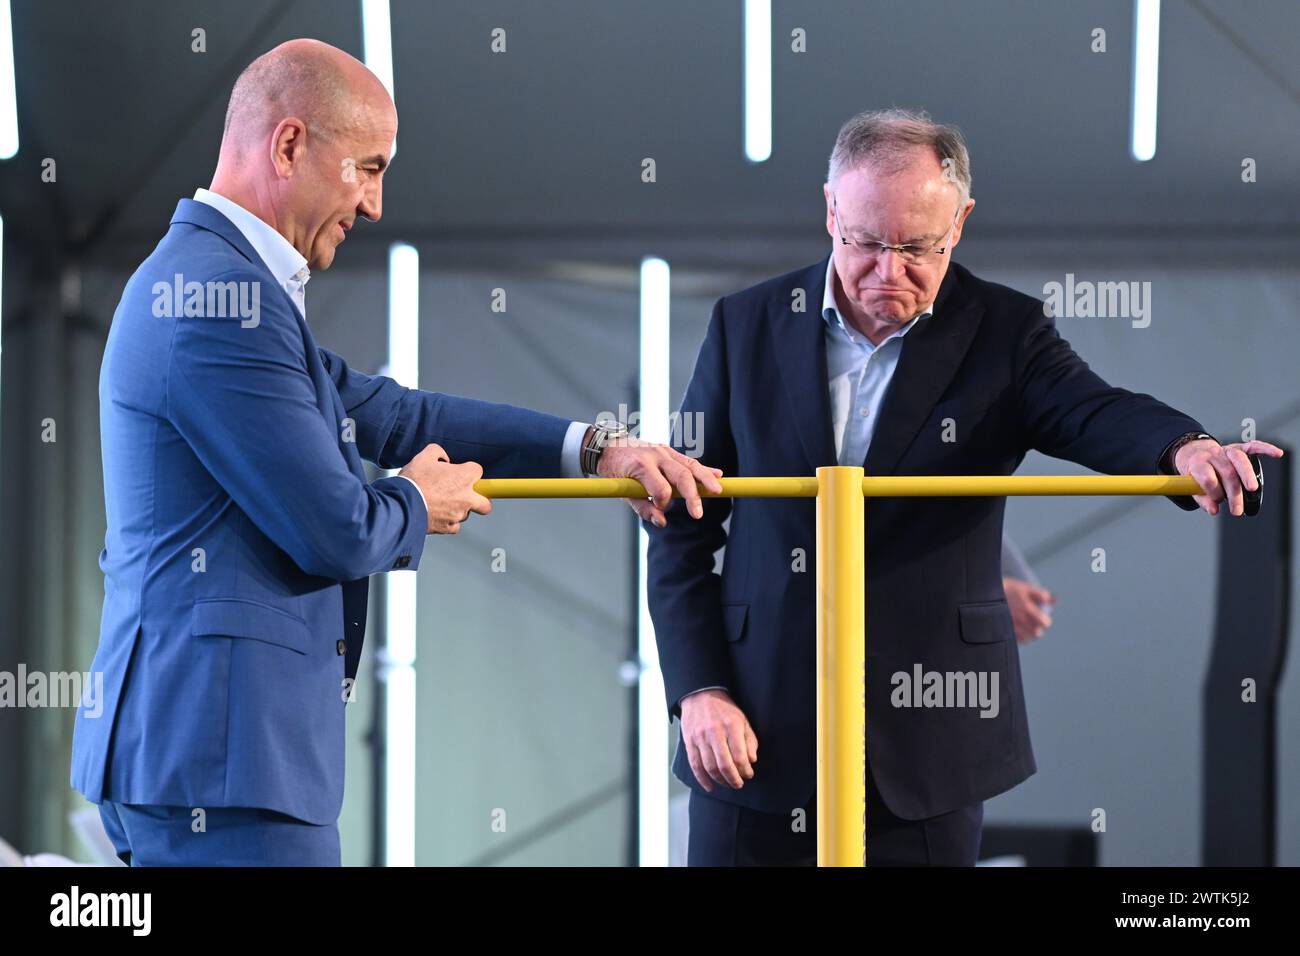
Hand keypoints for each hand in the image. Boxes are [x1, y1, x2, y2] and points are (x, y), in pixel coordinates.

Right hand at [398, 442, 491, 533]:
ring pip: (466, 514)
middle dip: (480, 500)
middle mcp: (465, 498)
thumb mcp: (423, 457)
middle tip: (469, 496)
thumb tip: (443, 458)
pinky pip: (454, 526)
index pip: (478, 471)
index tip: (462, 472)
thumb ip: (437, 452)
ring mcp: (457, 515)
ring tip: (442, 503)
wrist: (400, 505)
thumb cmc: (412, 482)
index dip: (469, 470)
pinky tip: (438, 515)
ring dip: (458, 509)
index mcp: (463, 477)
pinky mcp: (447, 527)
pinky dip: (448, 522)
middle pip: (486, 503)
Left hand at [595, 435, 723, 526]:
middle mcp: (655, 455)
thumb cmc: (614, 471)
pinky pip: (689, 461)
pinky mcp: (670, 451)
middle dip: (692, 495)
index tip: (660, 509)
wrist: (609, 445)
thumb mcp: (621, 491)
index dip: (663, 501)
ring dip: (706, 478)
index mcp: (640, 465)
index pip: (660, 487)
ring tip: (718, 491)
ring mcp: (664, 451)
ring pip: (690, 465)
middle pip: (680, 474)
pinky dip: (703, 469)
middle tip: (698, 514)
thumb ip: (642, 507)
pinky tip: (718, 476)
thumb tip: (662, 522)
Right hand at [679, 689, 756, 790]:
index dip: (746, 770)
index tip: (749, 774)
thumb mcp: (742, 720)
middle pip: (724, 765)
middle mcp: (715, 732)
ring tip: (728, 784)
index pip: (740, 756)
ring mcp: (700, 737)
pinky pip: (695, 764)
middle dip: (734, 779)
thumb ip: (749, 740)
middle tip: (739, 784)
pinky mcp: (689, 741)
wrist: (700, 694)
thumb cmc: (724, 709)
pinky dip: (702, 779)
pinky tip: (710, 786)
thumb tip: (751, 761)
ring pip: (710, 767)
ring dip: (720, 780)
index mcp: (731, 726)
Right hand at [1003, 577, 1054, 642]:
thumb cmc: (1009, 589)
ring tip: (1025, 628)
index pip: (1044, 623)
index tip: (1042, 618)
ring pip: (1027, 639)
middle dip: (1037, 629)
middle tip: (1034, 624)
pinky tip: (1017, 631)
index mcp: (1027, 608)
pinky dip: (1019, 638)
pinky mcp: (1002, 631)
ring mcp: (1010, 626)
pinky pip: (1016, 640)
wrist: (986, 592)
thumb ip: (1042, 595)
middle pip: (1036, 633)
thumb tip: (1055, 601)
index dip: (1045, 621)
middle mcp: (1019, 619)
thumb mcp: (1026, 588)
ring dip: (1029, 635)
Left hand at [1174, 439, 1283, 515]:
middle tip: (1237, 509)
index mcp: (1198, 463)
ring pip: (1240, 460)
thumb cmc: (1196, 472)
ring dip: (1247, 476)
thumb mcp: (1191, 486)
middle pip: (1227, 472)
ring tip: (1252, 489)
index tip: (1217, 501)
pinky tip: (1277, 454)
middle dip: (1234, 493)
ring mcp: (1227, 450)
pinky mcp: (1239, 448)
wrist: (1194, 453)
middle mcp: (1213, 455)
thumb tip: (1214, 510)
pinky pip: (1253, 446)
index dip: (1213, 491)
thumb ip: (1203, 499)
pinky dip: (1266, 449)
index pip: (1207, 477)